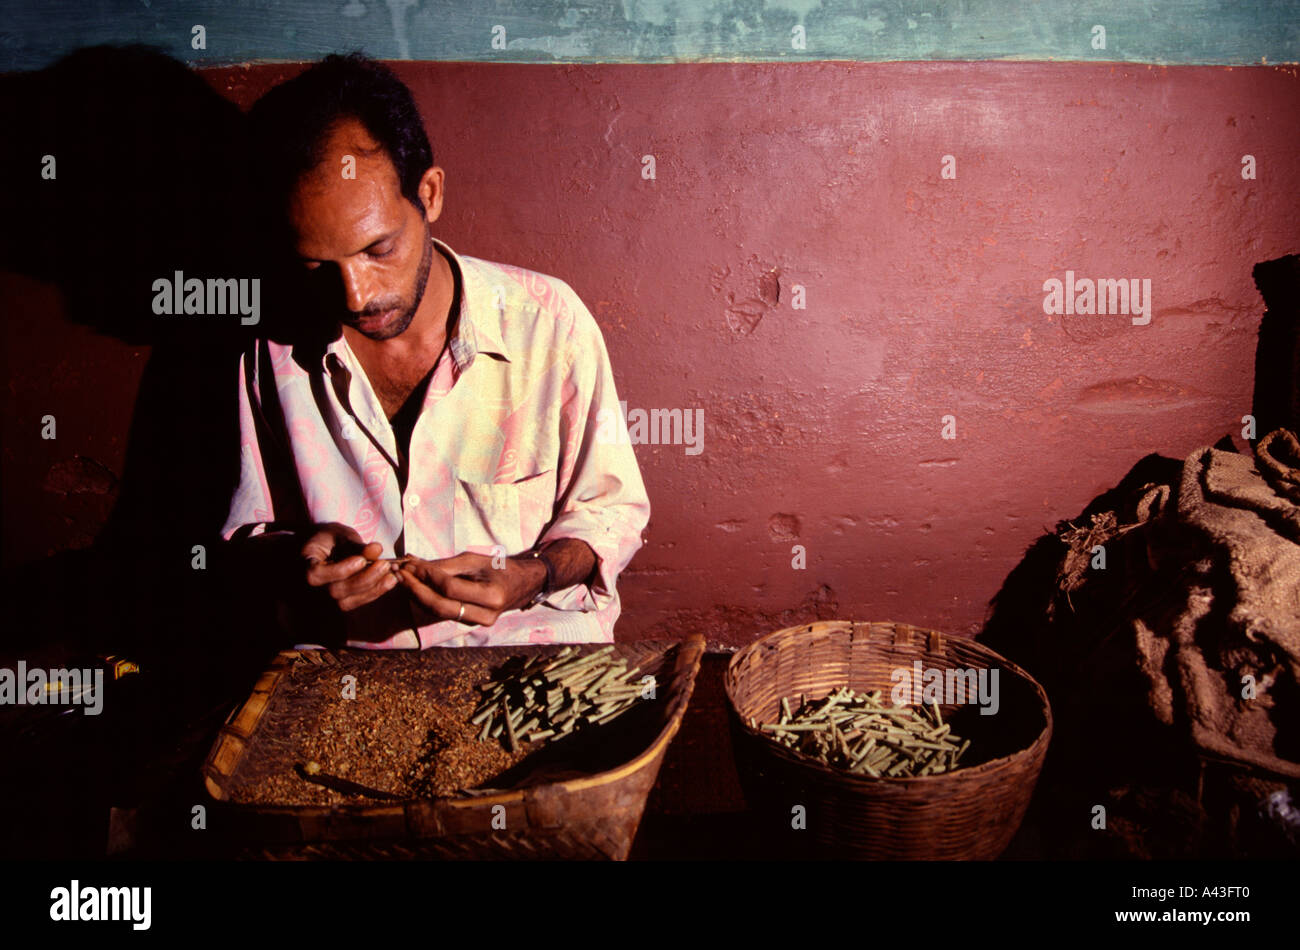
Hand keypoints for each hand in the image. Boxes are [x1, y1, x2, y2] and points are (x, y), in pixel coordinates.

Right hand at [299, 522, 398, 612]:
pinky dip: (374, 593)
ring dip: (372, 589)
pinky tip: (390, 581)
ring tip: (391, 574)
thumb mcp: (341, 535)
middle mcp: (312, 587)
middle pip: (335, 591)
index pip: (316, 575)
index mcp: (305, 565)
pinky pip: (356, 603)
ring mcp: (325, 598)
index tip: (361, 560)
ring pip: (346, 602)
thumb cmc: (331, 539)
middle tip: (384, 564)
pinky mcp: (340, 602)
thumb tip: (377, 549)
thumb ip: (356, 545)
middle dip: (363, 579)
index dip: (339, 570)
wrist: (327, 548)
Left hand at [394, 552, 546, 626]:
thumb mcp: (476, 560)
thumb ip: (446, 565)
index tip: (409, 563)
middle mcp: (485, 615)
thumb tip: (415, 565)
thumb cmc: (501, 568)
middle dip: (415, 589)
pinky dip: (426, 600)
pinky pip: (443, 614)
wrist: (522, 586)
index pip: (450, 588)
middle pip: (440, 606)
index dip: (427, 576)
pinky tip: (414, 587)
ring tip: (401, 578)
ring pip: (438, 613)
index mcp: (491, 596)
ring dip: (416, 595)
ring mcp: (477, 623)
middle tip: (398, 573)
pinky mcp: (469, 624)